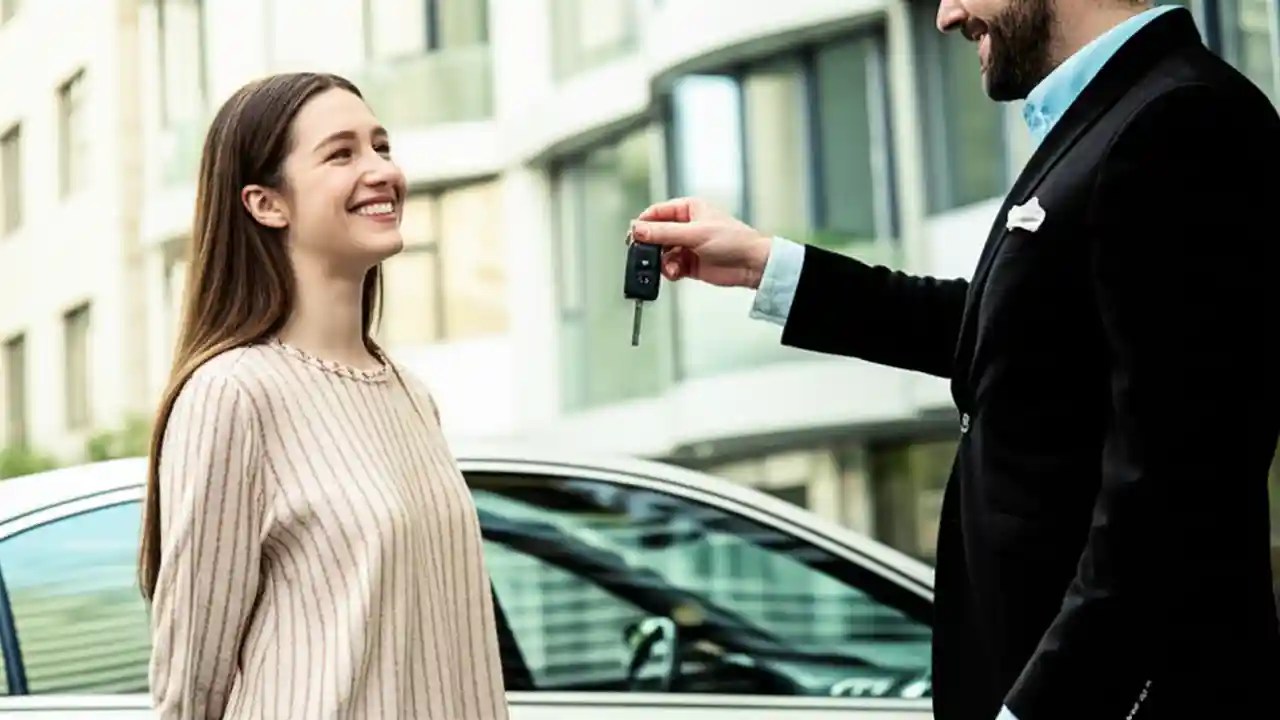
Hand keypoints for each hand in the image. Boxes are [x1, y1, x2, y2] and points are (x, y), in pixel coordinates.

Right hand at [630, 197, 771, 288]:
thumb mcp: (695, 234)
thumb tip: (639, 229)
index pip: (657, 212)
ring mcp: (687, 245)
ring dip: (662, 261)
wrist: (751, 265)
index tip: (633, 235)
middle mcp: (686, 226)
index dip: (643, 223)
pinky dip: (670, 271)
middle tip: (644, 254)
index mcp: (689, 209)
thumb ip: (664, 233)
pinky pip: (671, 266)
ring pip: (662, 253)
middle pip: (656, 234)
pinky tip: (676, 272)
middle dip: (651, 246)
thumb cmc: (734, 241)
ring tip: (670, 266)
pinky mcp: (690, 264)